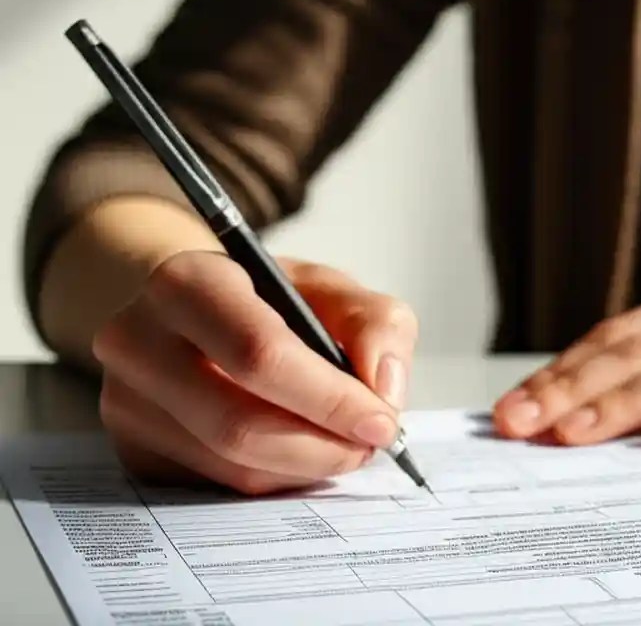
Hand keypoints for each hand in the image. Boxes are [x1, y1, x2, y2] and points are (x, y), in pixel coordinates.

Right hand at [94, 252, 417, 493]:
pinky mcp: (133, 451)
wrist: (191, 314)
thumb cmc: (267, 301)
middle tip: (371, 444)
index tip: (382, 422)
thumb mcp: (330, 290)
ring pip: (232, 467)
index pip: (259, 354)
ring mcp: (125, 403)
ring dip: (306, 467)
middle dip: (323, 446)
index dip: (330, 398)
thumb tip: (384, 392)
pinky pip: (220, 487)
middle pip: (239, 425)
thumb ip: (376, 325)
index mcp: (187, 283)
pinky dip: (276, 478)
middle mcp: (138, 342)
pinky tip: (298, 451)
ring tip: (343, 443)